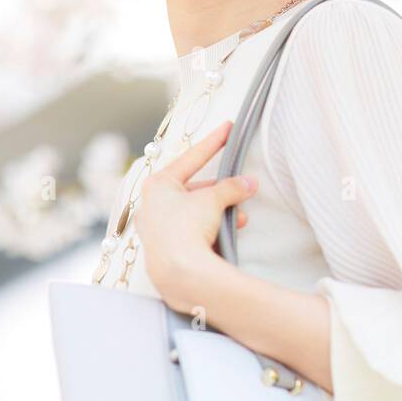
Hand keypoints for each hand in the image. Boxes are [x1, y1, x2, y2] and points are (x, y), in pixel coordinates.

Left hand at [135, 119, 257, 311]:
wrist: (178, 273)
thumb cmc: (186, 229)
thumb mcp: (213, 200)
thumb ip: (232, 187)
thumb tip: (249, 183)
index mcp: (158, 184)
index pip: (192, 158)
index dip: (214, 142)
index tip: (229, 127)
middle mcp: (152, 204)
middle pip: (196, 187)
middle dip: (223, 191)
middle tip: (243, 189)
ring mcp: (157, 227)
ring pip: (196, 210)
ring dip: (221, 212)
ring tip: (240, 218)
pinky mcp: (165, 247)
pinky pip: (193, 228)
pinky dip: (212, 227)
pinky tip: (227, 233)